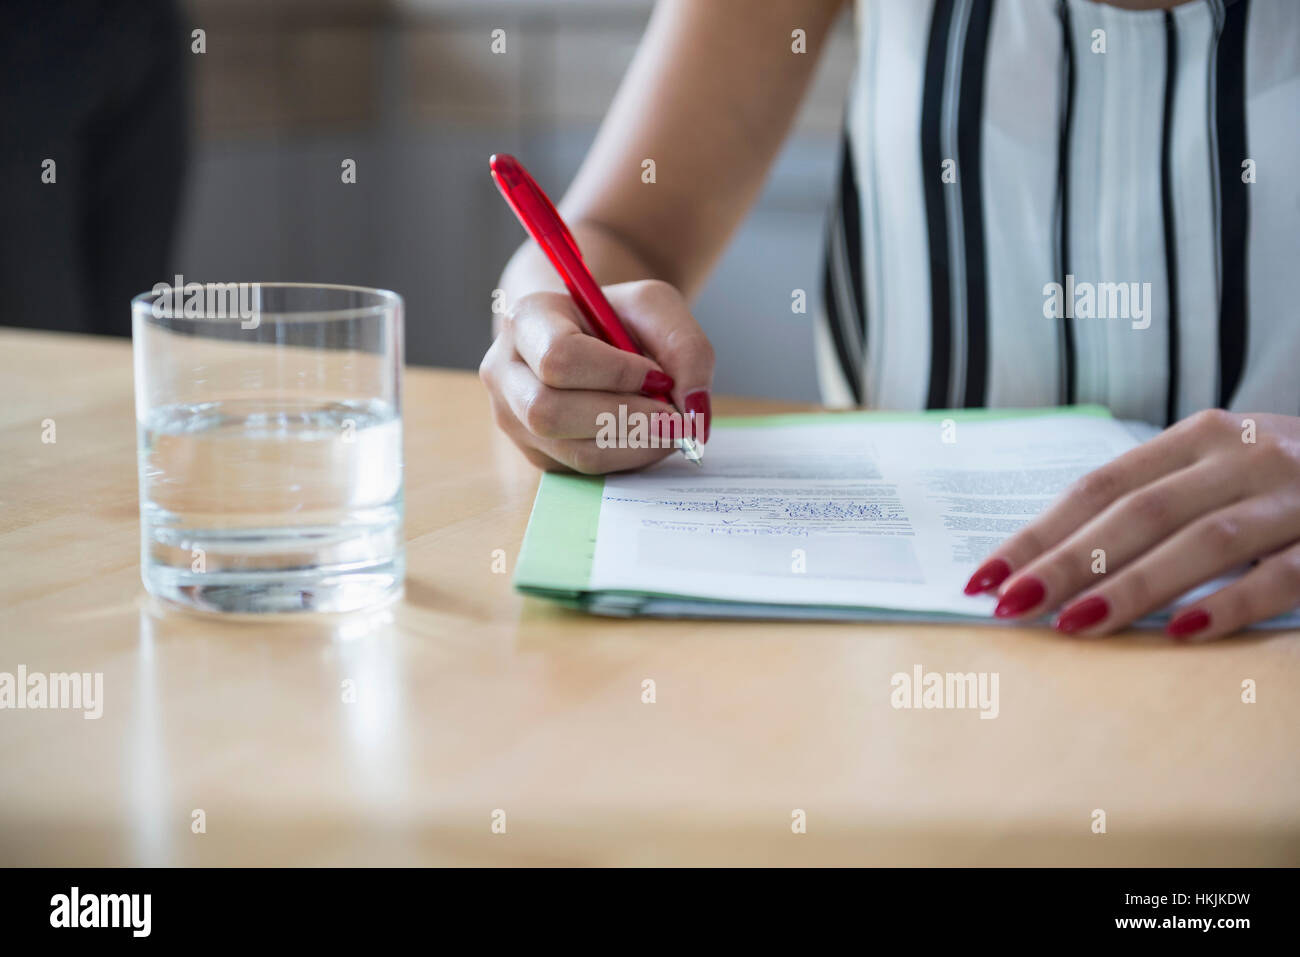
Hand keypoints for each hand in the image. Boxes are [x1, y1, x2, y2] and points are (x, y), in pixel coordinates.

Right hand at [479, 279, 713, 473]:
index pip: (559, 357)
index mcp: (526, 320)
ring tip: (670, 428)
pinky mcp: (536, 452)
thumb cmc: (616, 316)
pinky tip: (648, 436)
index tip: (659, 377)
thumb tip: (694, 409)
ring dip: (634, 444)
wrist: (588, 333)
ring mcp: (513, 419)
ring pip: (571, 450)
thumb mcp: (657, 308)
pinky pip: (583, 468)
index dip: (615, 374)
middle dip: (624, 418)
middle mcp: (505, 372)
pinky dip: (628, 456)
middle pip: (550, 412)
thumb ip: (685, 347)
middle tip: (675, 418)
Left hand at [964, 410, 1299, 639]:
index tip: (984, 576)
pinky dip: (1232, 604)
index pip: (1100, 487)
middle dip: (1065, 562)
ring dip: (1132, 586)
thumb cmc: (1286, 480)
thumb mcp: (1219, 470)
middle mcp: (1244, 455)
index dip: (1039, 532)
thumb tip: (1051, 560)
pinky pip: (1283, 576)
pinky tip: (1183, 634)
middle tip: (1010, 607)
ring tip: (1075, 625)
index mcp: (1200, 436)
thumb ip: (1155, 501)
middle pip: (1138, 514)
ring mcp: (1295, 496)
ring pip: (1202, 543)